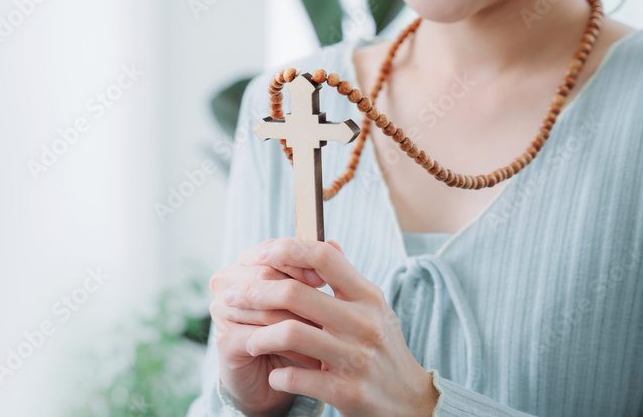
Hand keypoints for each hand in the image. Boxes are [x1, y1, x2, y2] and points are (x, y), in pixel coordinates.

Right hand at [209, 239, 331, 416]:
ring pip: (265, 308)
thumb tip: (335, 244)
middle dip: (300, 295)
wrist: (284, 378)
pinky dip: (290, 350)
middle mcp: (227, 282)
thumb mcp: (311, 298)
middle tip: (329, 312)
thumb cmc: (298, 332)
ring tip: (327, 339)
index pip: (270, 251)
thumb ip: (318, 270)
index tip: (323, 279)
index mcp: (246, 263)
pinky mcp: (225, 341)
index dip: (297, 261)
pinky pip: (260, 338)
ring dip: (300, 325)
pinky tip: (312, 359)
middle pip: (266, 277)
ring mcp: (221, 311)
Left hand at [223, 238, 437, 416]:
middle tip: (231, 298)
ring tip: (249, 340)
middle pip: (295, 293)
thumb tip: (326, 242)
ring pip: (291, 334)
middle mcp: (363, 323)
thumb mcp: (373, 308)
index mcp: (367, 297)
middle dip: (254, 293)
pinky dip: (279, 375)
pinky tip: (275, 373)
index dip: (285, 250)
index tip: (256, 255)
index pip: (323, 257)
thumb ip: (346, 279)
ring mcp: (356, 357)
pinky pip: (297, 376)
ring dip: (260, 336)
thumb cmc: (382, 349)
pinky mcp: (347, 391)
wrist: (410, 401)